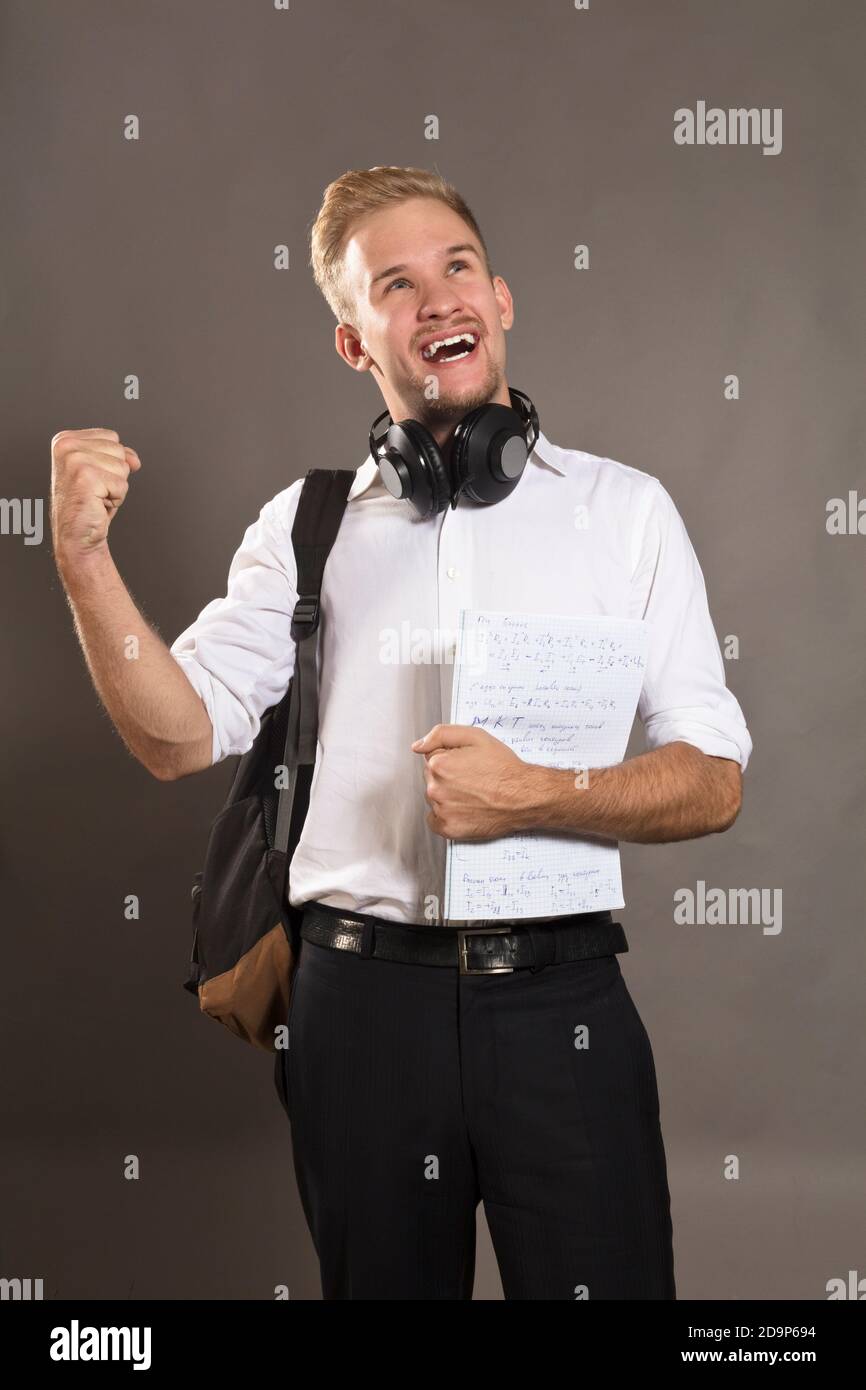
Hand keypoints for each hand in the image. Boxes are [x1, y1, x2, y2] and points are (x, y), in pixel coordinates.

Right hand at [50, 428, 140, 569]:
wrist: (77, 537)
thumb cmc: (88, 505)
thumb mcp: (103, 473)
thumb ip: (118, 456)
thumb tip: (134, 459)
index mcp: (65, 439)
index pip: (112, 437)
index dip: (110, 462)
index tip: (92, 478)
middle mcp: (66, 445)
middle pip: (119, 449)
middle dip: (114, 474)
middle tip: (94, 490)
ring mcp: (74, 459)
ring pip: (123, 466)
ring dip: (115, 487)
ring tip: (95, 497)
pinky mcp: (86, 476)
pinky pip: (122, 484)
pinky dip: (116, 498)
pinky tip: (97, 504)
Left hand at [411, 723, 537, 839]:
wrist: (523, 797)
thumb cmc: (503, 768)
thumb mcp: (476, 736)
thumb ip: (441, 734)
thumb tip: (417, 746)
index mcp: (438, 764)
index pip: (432, 757)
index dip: (451, 758)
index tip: (467, 763)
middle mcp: (435, 788)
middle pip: (432, 778)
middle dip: (447, 776)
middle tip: (472, 778)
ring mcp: (441, 810)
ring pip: (435, 798)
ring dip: (448, 795)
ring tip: (472, 794)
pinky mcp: (448, 828)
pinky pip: (435, 820)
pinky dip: (446, 815)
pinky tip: (463, 808)